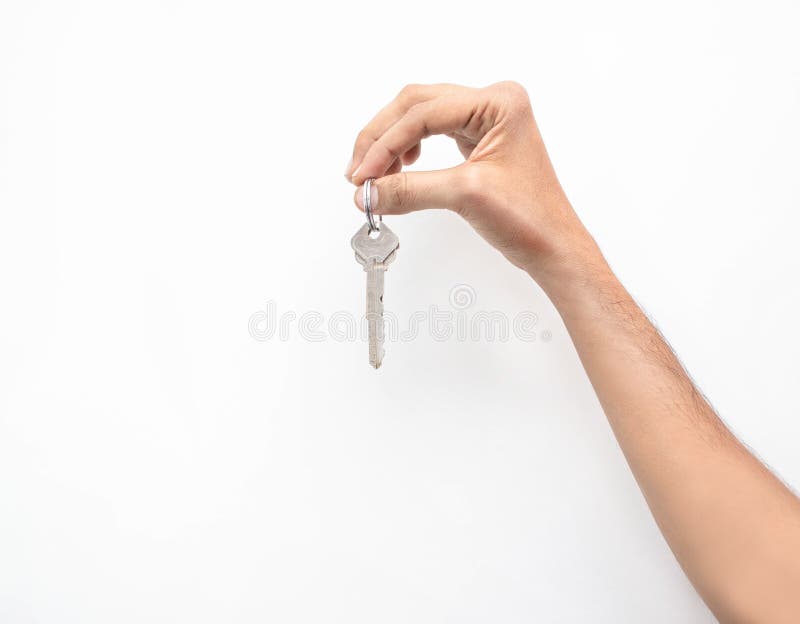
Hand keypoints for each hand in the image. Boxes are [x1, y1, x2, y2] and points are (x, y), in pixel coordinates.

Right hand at [345, 81, 602, 291]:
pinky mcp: (479, 140)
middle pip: (416, 104)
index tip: (362, 176)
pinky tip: (399, 167)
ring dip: (391, 143)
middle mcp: (493, 103)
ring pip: (420, 117)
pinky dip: (407, 150)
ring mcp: (486, 120)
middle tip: (358, 173)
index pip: (423, 112)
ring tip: (374, 175)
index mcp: (499, 102)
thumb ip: (411, 190)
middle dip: (382, 138)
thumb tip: (367, 193)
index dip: (386, 144)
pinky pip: (432, 133)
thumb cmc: (531, 219)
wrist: (553, 247)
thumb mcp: (465, 196)